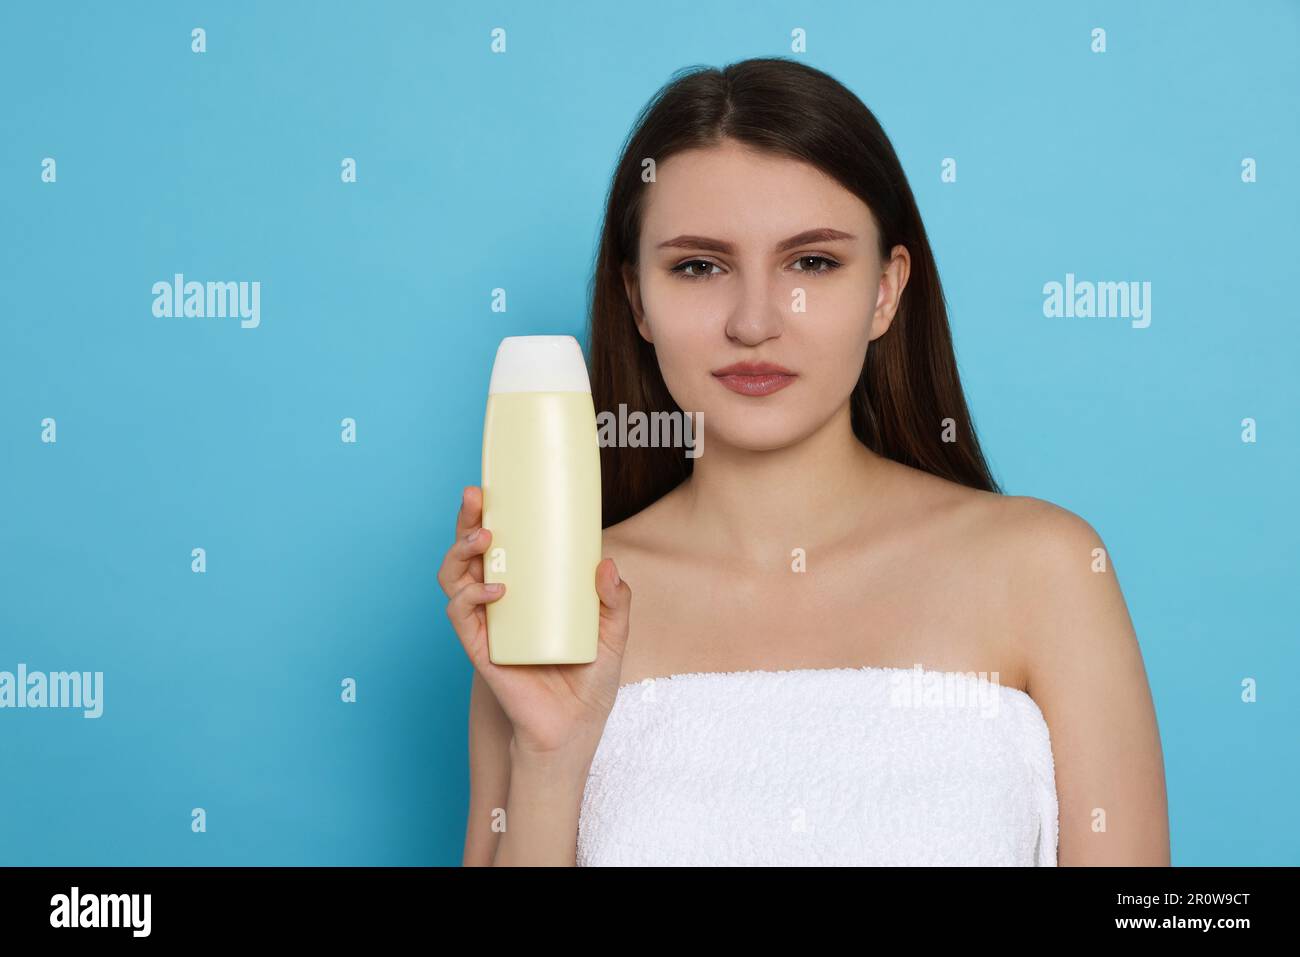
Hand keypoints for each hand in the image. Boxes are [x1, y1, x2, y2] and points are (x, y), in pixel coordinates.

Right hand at [438, 485, 631, 761]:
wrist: (573, 729)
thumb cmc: (589, 681)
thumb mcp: (613, 633)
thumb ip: (615, 600)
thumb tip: (606, 563)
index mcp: (528, 590)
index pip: (504, 544)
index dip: (492, 514)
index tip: (494, 486)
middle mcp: (501, 601)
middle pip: (470, 552)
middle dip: (467, 520)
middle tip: (477, 497)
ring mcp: (487, 623)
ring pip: (455, 577)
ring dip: (461, 552)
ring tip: (482, 536)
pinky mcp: (480, 648)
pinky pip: (462, 616)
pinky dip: (473, 598)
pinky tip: (496, 591)